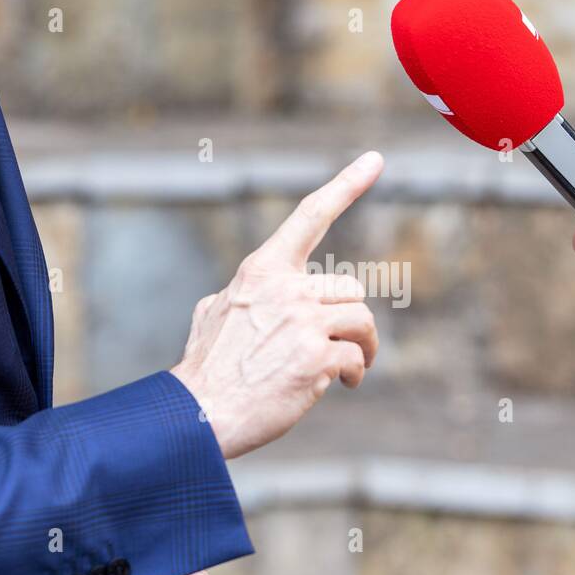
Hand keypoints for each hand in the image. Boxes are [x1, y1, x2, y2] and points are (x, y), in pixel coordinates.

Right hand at [170, 152, 382, 458]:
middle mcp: (285, 289)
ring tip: (352, 369)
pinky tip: (339, 386)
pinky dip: (354, 373)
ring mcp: (302, 322)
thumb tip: (236, 297)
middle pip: (349, 290)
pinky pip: (355, 357)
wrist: (198, 414)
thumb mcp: (211, 314)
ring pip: (361, 320)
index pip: (309, 216)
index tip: (375, 160)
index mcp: (261, 271)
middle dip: (351, 320)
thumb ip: (239, 296)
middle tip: (351, 347)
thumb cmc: (205, 370)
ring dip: (363, 347)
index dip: (346, 185)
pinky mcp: (316, 357)